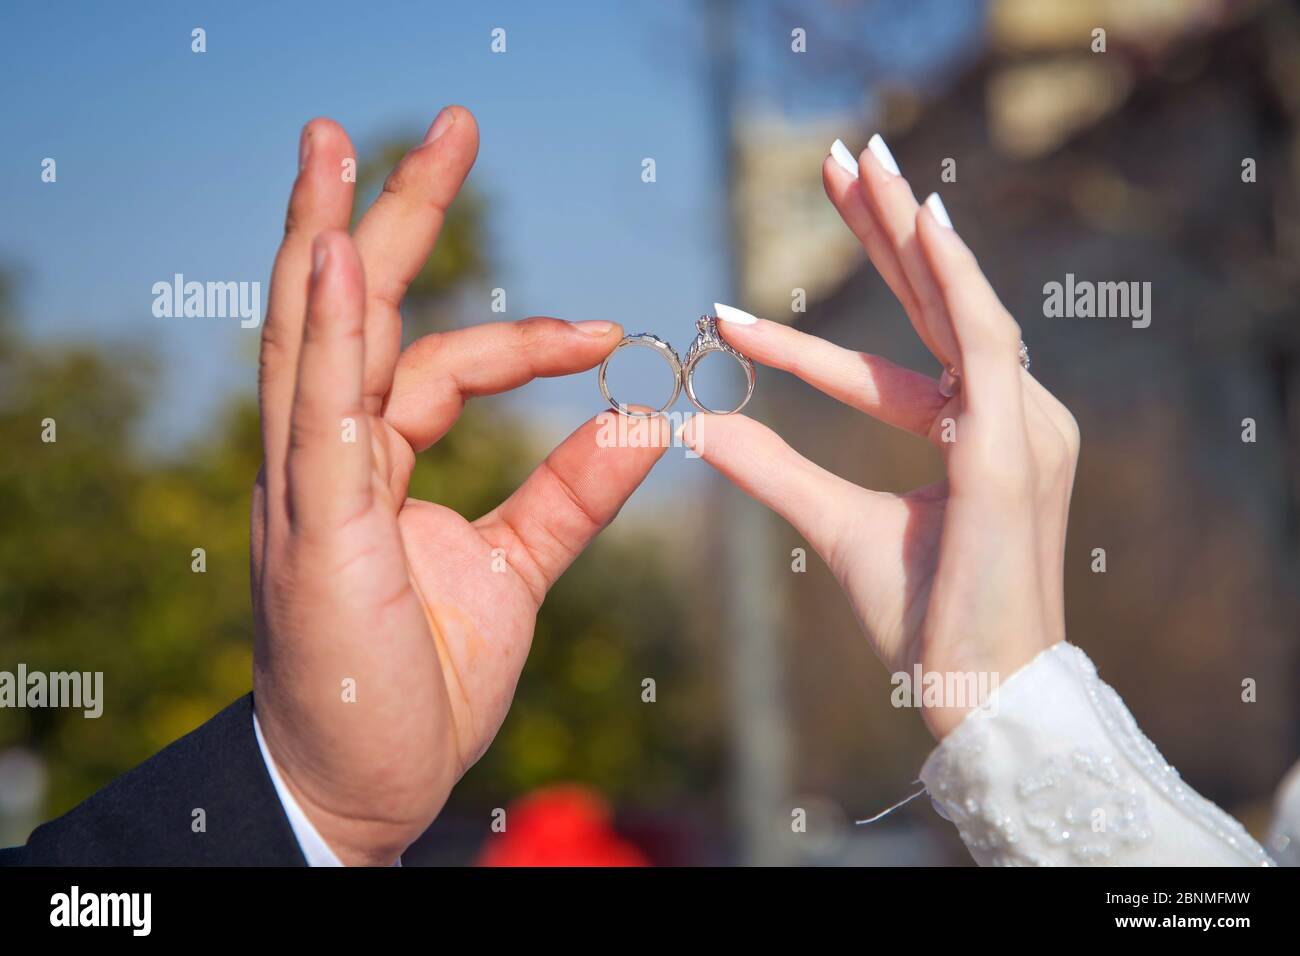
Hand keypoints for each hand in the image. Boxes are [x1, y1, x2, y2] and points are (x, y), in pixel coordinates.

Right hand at [250, 109, 667, 863]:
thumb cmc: (421, 681)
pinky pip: (315, 413)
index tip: (609, 334)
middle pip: (350, 313)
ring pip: (308, 337)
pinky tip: (331, 256)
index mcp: (368, 466)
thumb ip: (570, 493)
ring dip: (324, 234)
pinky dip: (322, 328)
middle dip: (383, 216)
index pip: (430, 364)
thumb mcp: (514, 569)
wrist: (373, 787)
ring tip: (339, 141)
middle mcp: (324, 460)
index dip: (518, 337)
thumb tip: (646, 418)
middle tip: (431, 127)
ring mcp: (303, 489)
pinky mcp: (309, 529)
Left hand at [681, 138, 1079, 739]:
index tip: (732, 312)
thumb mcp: (837, 527)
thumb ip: (776, 470)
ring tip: (861, 162)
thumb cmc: (926, 622)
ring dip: (909, 229)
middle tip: (842, 158)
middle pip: (939, 304)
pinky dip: (954, 278)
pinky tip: (919, 218)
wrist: (980, 697)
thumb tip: (700, 427)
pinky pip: (982, 344)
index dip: (821, 328)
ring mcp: (1021, 426)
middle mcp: (1010, 416)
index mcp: (980, 434)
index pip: (903, 358)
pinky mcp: (1012, 447)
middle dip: (888, 228)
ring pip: (959, 303)